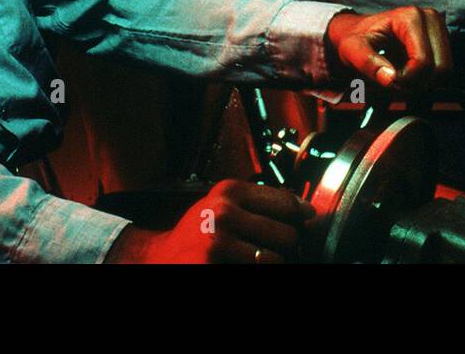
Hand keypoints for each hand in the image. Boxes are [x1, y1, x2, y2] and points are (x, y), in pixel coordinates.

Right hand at [109, 180, 314, 262]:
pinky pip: (257, 271)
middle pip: (287, 234)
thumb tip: (306, 210)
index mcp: (229, 192)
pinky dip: (258, 272)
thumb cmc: (197, 234)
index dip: (301, 215)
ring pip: (275, 260)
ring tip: (254, 261)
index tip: (307, 220)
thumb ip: (258, 204)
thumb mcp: (222, 207)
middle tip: (274, 249)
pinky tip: (242, 266)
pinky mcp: (213, 265)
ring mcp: (218, 241)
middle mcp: (224, 212)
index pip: (285, 202)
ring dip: (273, 265)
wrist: (157, 259)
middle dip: (287, 246)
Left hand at [325, 6, 451, 93]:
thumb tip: (390, 78)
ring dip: (422, 82)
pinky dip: (426, 78)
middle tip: (394, 81)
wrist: (358, 32)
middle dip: (417, 82)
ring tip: (399, 77)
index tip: (388, 79)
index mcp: (411, 17)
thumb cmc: (355, 38)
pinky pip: (442, 71)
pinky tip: (408, 72)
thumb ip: (368, 63)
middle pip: (440, 68)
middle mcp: (430, 18)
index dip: (407, 79)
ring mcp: (439, 28)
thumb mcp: (352, 49)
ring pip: (444, 72)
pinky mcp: (441, 39)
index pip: (423, 61)